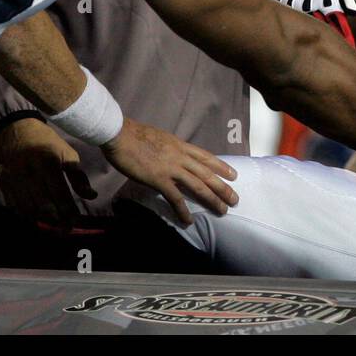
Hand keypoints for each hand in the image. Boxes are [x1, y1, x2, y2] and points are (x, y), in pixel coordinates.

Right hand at [0, 118, 96, 229]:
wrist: (16, 127)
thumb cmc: (47, 142)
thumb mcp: (67, 153)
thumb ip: (78, 176)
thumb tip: (91, 196)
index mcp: (49, 163)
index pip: (61, 196)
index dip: (69, 213)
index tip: (74, 223)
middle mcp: (30, 172)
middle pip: (44, 206)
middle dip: (56, 221)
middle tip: (64, 228)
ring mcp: (14, 177)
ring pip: (28, 209)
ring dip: (41, 220)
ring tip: (51, 222)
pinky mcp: (2, 181)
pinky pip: (13, 205)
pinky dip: (25, 214)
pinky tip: (34, 215)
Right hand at [100, 118, 238, 225]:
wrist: (120, 134)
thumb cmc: (135, 134)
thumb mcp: (160, 138)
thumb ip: (170, 148)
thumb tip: (173, 155)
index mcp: (180, 145)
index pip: (206, 156)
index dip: (221, 166)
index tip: (233, 175)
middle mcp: (180, 156)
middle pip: (207, 173)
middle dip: (223, 187)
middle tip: (235, 199)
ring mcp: (171, 168)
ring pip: (198, 186)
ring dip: (212, 200)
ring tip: (222, 211)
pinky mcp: (159, 179)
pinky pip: (175, 198)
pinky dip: (183, 210)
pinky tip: (189, 221)